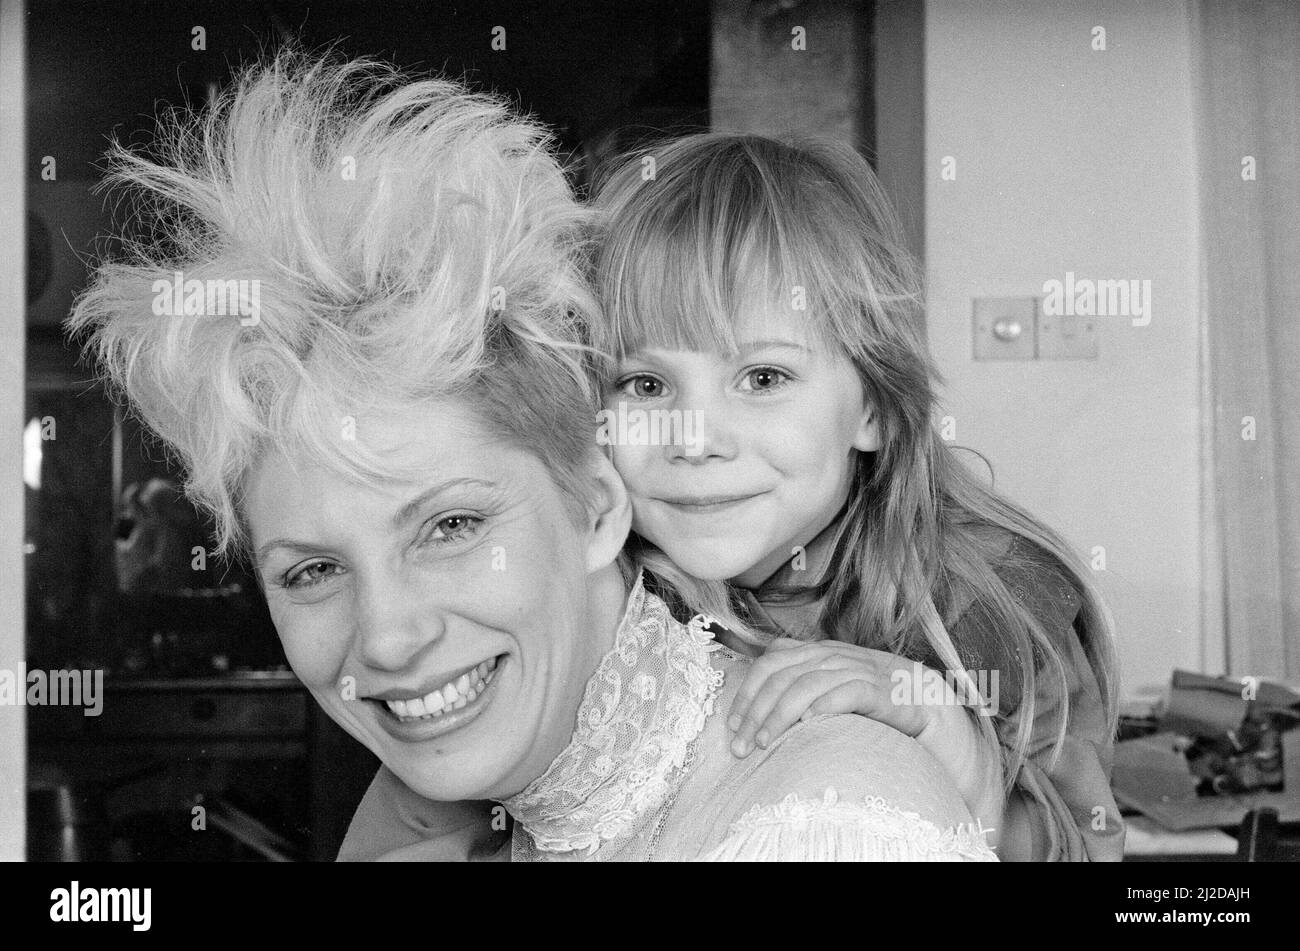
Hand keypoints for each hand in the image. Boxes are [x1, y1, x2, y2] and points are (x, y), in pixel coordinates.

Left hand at [727, 638, 1003, 836]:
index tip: (732, 727)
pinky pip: (850, 692)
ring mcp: (864, 670)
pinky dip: (826, 705)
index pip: (771, 662)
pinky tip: (809, 723)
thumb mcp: (837, 689)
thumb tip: (759, 695)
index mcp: (823, 653)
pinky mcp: (887, 692)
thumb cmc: (880, 706)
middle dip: (755, 711)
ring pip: (808, 683)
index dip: (747, 692)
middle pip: (783, 675)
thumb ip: (804, 684)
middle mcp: (840, 656)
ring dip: (779, 714)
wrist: (939, 710)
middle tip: (740, 746)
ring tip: (765, 743)